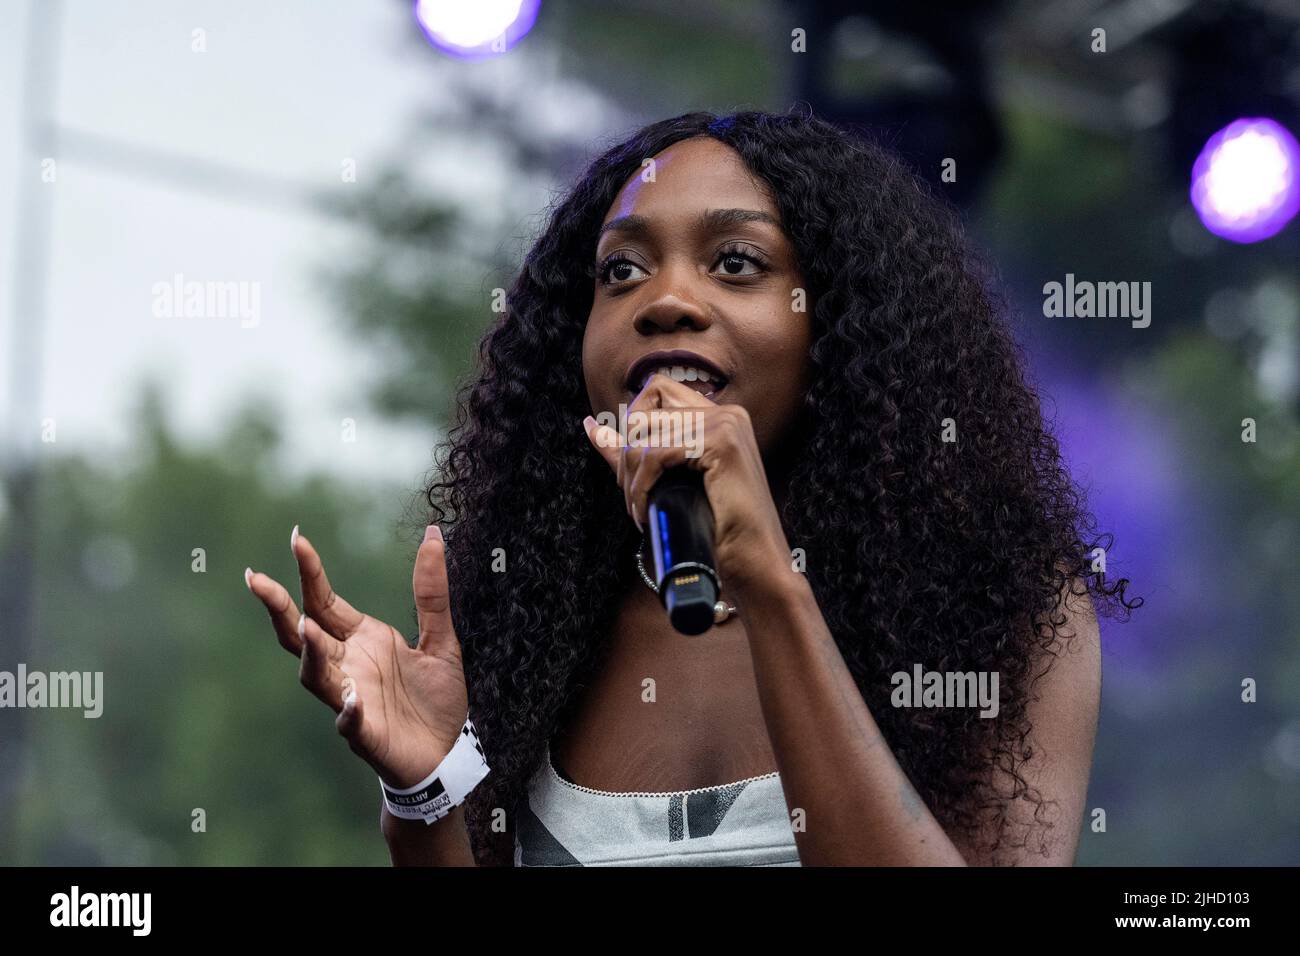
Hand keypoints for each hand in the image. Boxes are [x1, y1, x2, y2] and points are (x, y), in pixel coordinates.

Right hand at [245, 525, 469, 788]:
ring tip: (305, 625)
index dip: (309, 572)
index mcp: (361, 639)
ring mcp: (351, 698)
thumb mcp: (441, 639)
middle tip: (256, 578)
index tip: (296, 537)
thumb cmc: (436, 697)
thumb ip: (432, 593)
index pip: (325, 600)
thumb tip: (433, 535)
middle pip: (301, 633)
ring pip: (314, 674)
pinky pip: (349, 722)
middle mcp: (347, 665)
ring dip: (309, 652)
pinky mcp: (366, 733)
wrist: (447, 753)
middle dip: (279, 606)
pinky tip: (350, 699)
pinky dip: (347, 711)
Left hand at [582, 373, 790, 590]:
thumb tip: (591, 424)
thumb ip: (633, 451)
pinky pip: (656, 454)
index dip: (633, 426)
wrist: (752, 562)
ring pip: (645, 435)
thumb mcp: (667, 480)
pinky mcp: (722, 442)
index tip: (631, 472)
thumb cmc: (716, 528)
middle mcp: (727, 412)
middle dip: (627, 452)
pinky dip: (641, 486)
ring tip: (641, 510)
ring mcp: (727, 423)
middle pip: (644, 407)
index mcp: (721, 415)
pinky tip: (645, 513)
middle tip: (634, 494)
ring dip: (632, 477)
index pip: (655, 391)